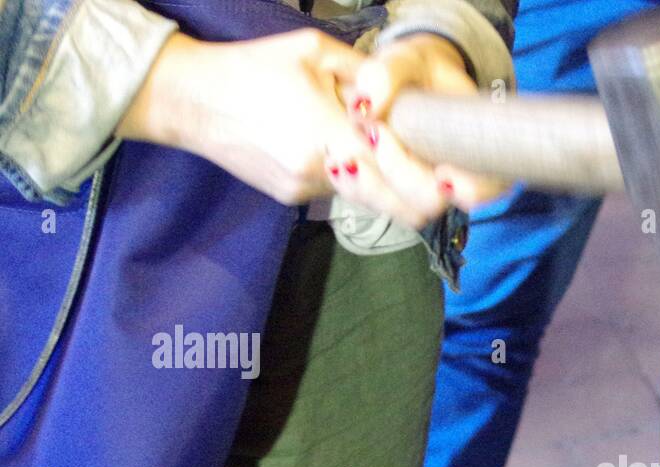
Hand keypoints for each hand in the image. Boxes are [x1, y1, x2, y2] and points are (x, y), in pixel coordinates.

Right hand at [118, 30, 497, 229]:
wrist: (186, 100)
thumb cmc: (253, 67)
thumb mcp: (315, 52)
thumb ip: (370, 80)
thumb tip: (411, 102)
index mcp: (333, 137)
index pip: (405, 188)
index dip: (438, 191)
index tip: (459, 179)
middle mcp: (324, 174)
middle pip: (398, 208)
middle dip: (425, 196)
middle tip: (443, 175)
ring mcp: (308, 192)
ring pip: (372, 201)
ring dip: (390, 185)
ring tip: (394, 153)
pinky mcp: (295, 198)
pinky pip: (343, 193)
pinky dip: (358, 178)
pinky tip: (347, 149)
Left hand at [345, 35, 507, 220]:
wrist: (407, 78)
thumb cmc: (418, 69)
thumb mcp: (406, 59)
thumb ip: (387, 75)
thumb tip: (364, 108)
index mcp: (476, 146)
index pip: (488, 186)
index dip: (472, 190)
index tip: (442, 175)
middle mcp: (454, 176)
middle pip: (433, 202)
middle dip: (399, 174)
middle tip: (372, 133)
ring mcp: (424, 188)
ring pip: (405, 211)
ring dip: (371, 188)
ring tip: (343, 155)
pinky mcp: (397, 192)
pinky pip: (380, 204)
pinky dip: (354, 188)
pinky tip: (337, 163)